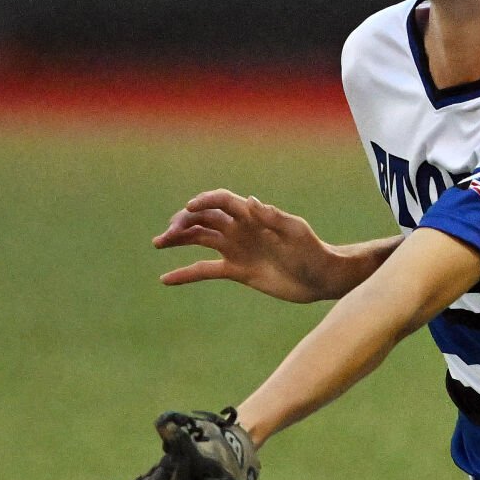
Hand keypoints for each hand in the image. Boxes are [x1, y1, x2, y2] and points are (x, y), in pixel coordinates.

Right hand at [153, 189, 341, 302]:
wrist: (321, 278)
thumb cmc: (314, 251)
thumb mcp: (296, 233)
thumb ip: (273, 217)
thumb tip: (250, 201)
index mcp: (253, 215)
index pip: (221, 201)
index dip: (203, 202)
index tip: (189, 210)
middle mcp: (240, 229)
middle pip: (204, 218)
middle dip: (183, 222)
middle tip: (167, 235)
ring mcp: (236, 249)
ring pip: (200, 239)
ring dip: (179, 239)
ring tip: (158, 242)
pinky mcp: (237, 270)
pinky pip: (205, 270)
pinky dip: (186, 273)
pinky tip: (166, 278)